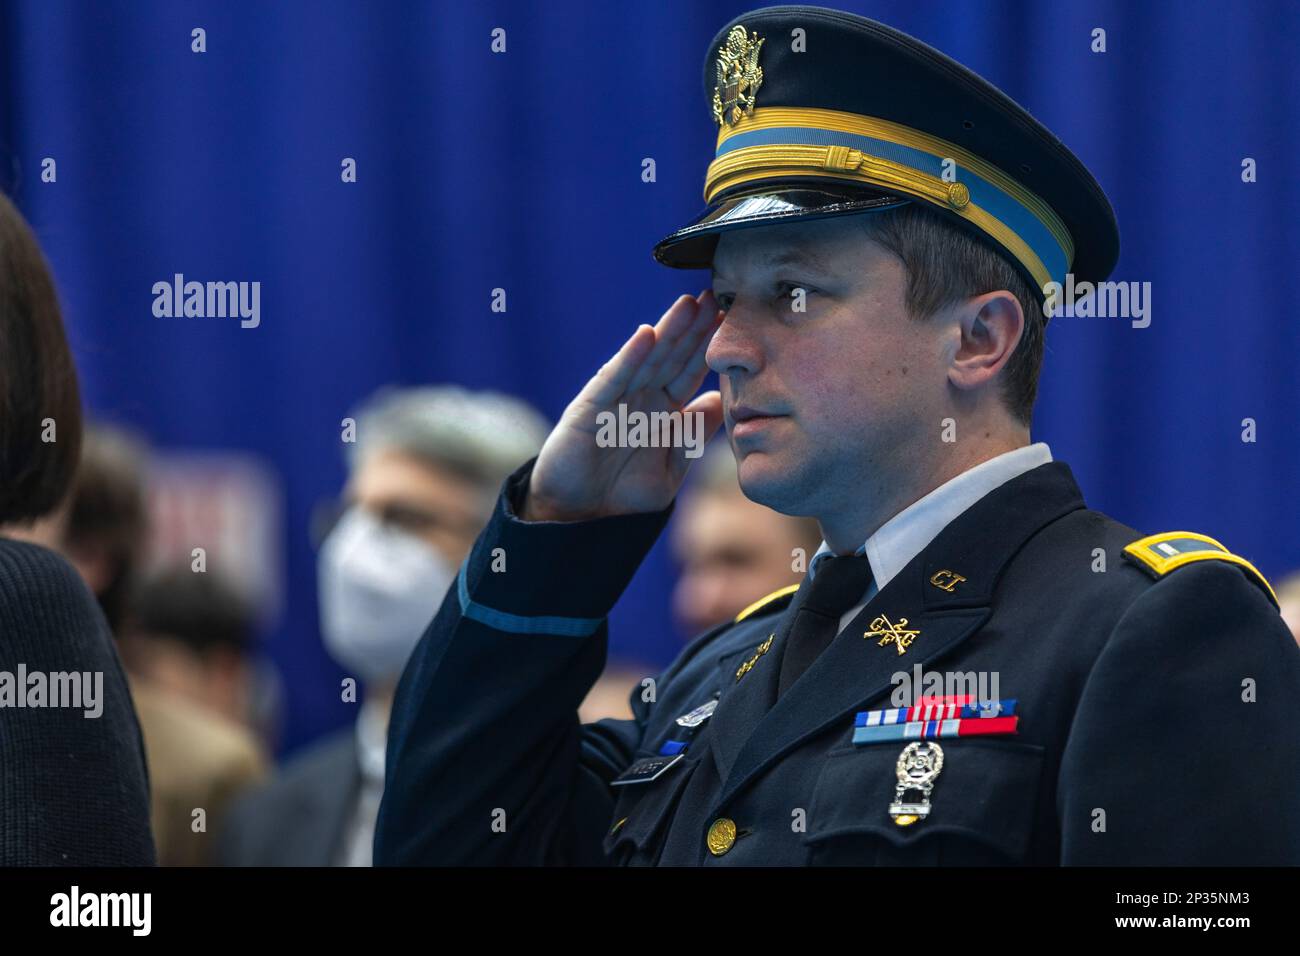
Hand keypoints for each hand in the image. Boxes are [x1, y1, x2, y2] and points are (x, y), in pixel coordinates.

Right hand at [523, 291, 724, 521]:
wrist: (579, 519)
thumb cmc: (623, 497)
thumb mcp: (671, 470)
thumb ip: (693, 437)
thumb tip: (721, 400)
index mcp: (663, 411)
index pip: (690, 371)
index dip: (709, 347)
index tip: (731, 321)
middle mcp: (641, 398)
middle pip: (672, 356)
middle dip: (692, 328)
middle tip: (714, 296)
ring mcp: (615, 399)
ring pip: (647, 359)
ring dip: (667, 331)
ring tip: (687, 305)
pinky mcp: (590, 407)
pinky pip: (614, 379)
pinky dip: (630, 357)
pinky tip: (647, 336)